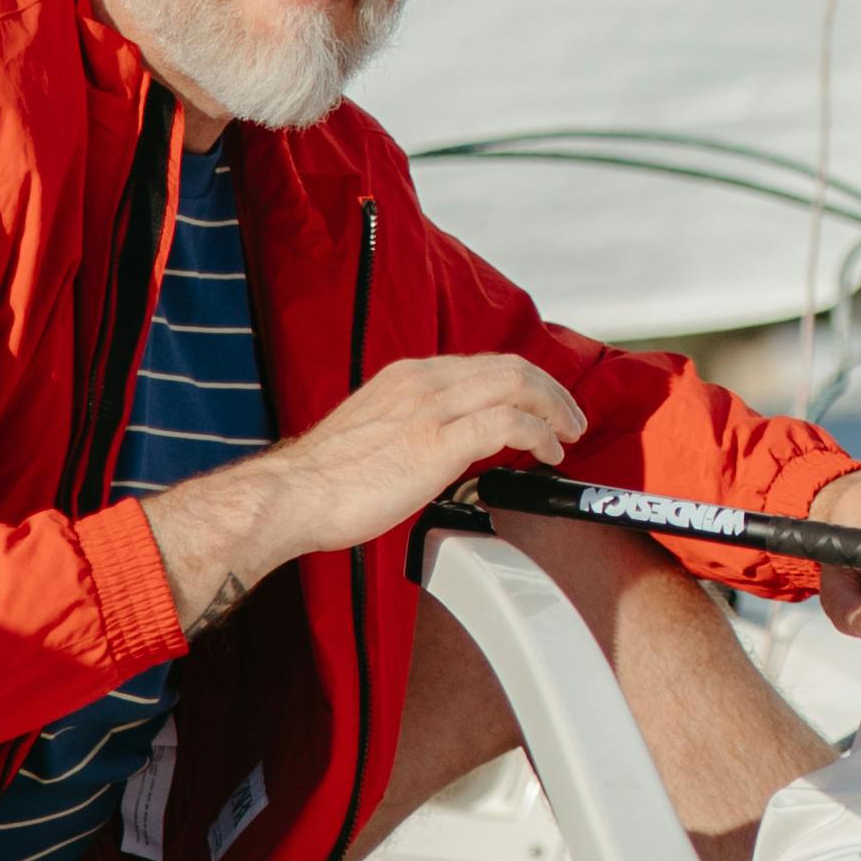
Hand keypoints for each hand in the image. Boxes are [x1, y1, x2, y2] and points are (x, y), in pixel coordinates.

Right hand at [273, 350, 588, 555]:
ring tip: (570, 434)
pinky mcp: (438, 443)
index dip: (522, 381)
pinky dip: (539, 434)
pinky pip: (508, 423)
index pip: (481, 364)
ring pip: (516, 384)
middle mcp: (422, 382)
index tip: (540, 402)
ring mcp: (431, 409)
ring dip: (554, 408)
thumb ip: (409, 428)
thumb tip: (439, 449)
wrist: (291, 496)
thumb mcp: (372, 432)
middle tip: (570, 417)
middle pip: (508, 366)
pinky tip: (548, 453)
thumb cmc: (323, 480)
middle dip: (550, 389)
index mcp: (405, 376)